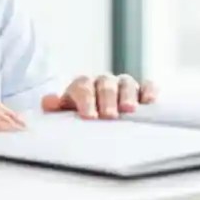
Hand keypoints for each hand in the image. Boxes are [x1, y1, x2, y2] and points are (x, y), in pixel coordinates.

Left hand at [41, 74, 158, 118]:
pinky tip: (149, 101)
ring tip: (129, 110)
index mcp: (83, 86)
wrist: (95, 111)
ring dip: (128, 95)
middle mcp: (104, 82)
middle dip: (107, 99)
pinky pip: (147, 86)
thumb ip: (56, 108)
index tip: (89, 116)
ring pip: (126, 83)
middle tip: (109, 115)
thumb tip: (49, 102)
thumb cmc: (80, 115)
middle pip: (106, 84)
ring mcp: (123, 85)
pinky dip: (149, 91)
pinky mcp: (141, 91)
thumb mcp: (65, 112)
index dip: (86, 100)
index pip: (83, 87)